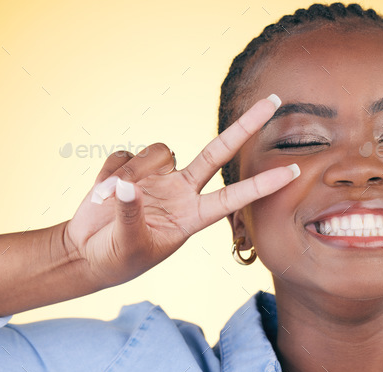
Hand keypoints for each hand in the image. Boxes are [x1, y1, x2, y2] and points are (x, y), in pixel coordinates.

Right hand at [64, 96, 298, 288]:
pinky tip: (98, 195)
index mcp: (191, 216)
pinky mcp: (131, 168)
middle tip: (274, 102)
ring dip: (132, 171)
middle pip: (217, 151)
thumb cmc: (116, 259)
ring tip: (104, 199)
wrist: (88, 252)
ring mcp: (157, 177)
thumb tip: (128, 186)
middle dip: (244, 126)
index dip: (262, 185)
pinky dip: (109, 172)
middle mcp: (181, 191)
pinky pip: (123, 155)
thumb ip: (130, 216)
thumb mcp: (128, 245)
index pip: (232, 197)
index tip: (293, 171)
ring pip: (158, 151)